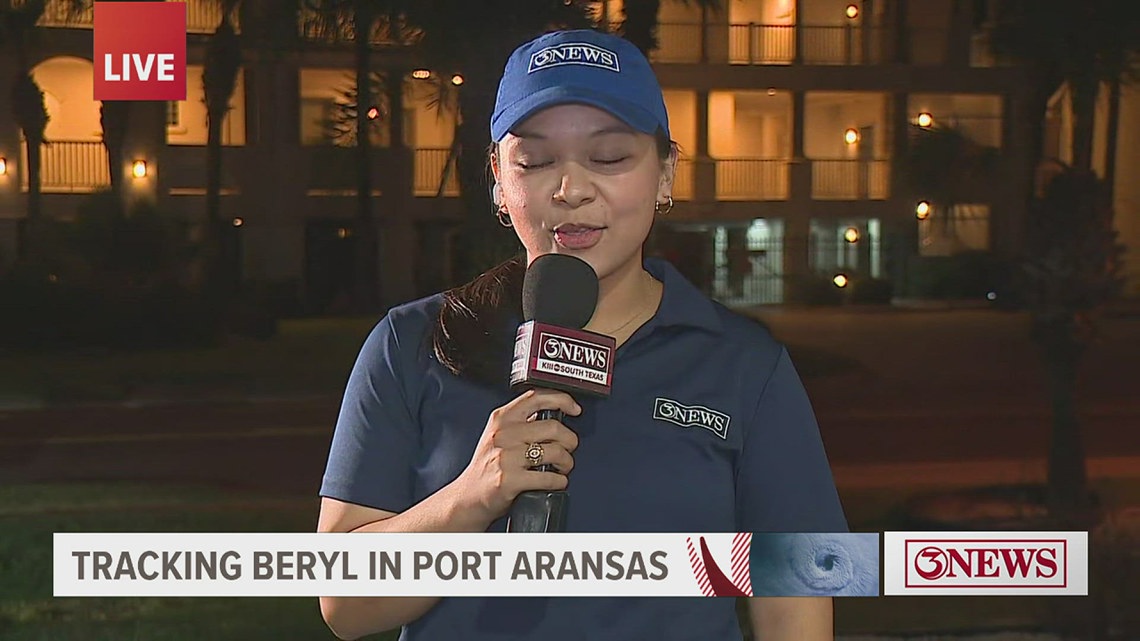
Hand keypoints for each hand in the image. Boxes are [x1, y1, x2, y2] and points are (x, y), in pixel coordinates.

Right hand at [454, 389, 580, 523]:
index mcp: (502, 419)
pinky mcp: (509, 480)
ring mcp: (506, 458)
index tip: (574, 409)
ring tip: (562, 468)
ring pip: (555, 452)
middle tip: (568, 449)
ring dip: (567, 463)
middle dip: (570, 441)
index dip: (562, 400)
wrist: (468, 497)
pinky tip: (554, 482)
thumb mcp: (498, 434)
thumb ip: (521, 421)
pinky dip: (559, 481)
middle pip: (554, 427)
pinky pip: (549, 477)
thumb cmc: (486, 467)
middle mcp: (503, 435)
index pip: (537, 397)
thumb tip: (554, 410)